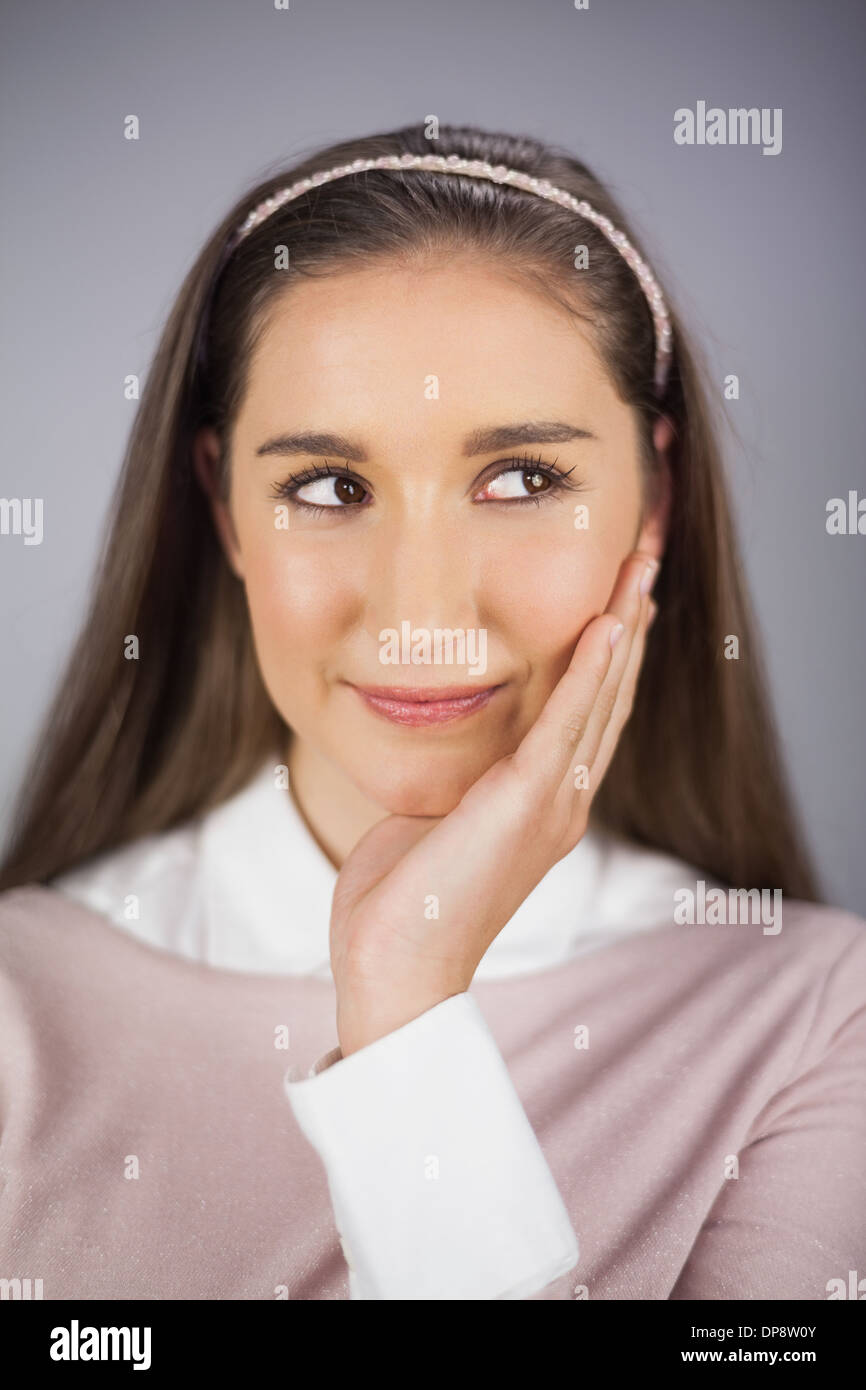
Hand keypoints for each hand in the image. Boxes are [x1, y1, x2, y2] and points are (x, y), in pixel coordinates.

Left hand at [329, 550, 659, 1055]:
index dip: (609, 655)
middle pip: (610, 697)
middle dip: (629, 625)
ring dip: (623, 630)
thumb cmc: (405, 900)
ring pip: (601, 698)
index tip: (618, 598)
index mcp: (545, 807)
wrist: (396, 962)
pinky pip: (568, 721)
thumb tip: (452, 749)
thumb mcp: (437, 819)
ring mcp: (553, 804)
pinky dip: (592, 670)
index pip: (589, 715)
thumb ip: (461, 779)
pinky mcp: (526, 801)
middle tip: (644, 562)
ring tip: (640, 570)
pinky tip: (609, 623)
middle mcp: (563, 803)